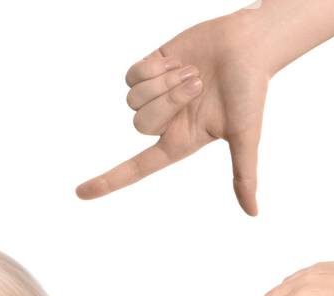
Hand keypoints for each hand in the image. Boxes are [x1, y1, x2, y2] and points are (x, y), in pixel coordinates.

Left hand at [77, 13, 269, 214]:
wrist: (249, 44)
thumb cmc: (251, 90)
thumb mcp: (246, 137)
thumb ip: (244, 175)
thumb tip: (253, 213)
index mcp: (179, 142)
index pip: (136, 168)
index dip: (108, 181)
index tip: (80, 193)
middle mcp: (164, 122)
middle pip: (139, 123)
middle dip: (169, 100)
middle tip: (197, 84)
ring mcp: (155, 95)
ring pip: (133, 99)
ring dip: (165, 81)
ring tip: (192, 71)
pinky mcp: (151, 68)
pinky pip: (132, 76)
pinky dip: (154, 67)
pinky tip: (176, 60)